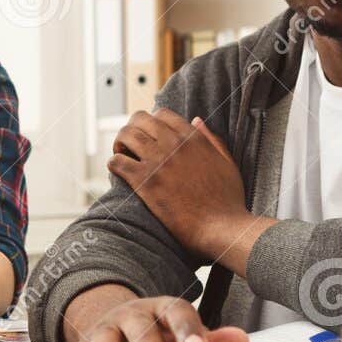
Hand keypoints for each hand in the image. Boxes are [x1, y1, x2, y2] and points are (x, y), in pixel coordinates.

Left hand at [108, 109, 249, 260]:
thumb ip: (212, 139)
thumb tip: (196, 120)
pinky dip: (114, 164)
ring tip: (122, 156)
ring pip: (126, 135)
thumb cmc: (227, 201)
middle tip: (131, 146)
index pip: (162, 114)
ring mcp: (159, 162)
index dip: (151, 123)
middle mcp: (174, 144)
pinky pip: (117, 162)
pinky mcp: (146, 182)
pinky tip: (119, 172)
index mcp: (193, 138)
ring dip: (120, 143)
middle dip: (132, 129)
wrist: (221, 228)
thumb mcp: (227, 163)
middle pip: (140, 119)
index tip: (149, 138)